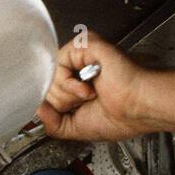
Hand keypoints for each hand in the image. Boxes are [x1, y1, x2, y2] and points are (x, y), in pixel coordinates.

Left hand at [38, 31, 157, 141]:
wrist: (137, 109)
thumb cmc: (120, 117)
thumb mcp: (75, 128)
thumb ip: (52, 122)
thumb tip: (37, 110)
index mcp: (79, 83)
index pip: (48, 90)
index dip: (56, 105)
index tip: (73, 112)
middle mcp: (80, 67)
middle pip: (46, 82)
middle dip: (62, 101)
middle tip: (85, 103)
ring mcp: (82, 55)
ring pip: (50, 72)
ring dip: (66, 94)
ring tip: (88, 96)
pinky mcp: (85, 46)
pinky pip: (58, 62)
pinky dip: (68, 84)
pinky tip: (87, 89)